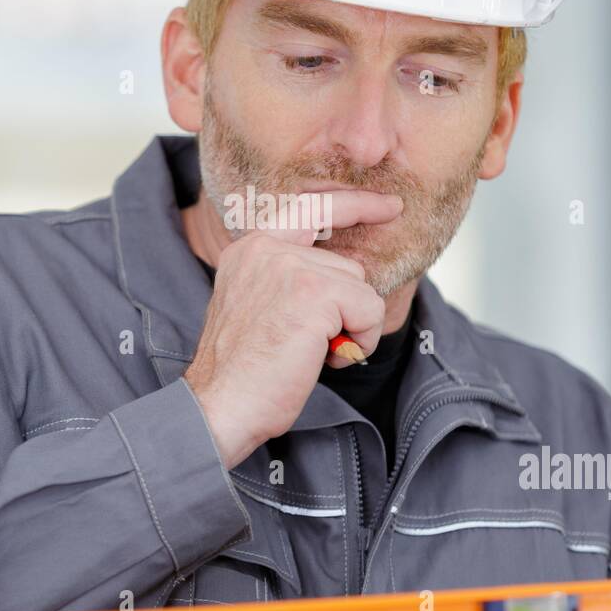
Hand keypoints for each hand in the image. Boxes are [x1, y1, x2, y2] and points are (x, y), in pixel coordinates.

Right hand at [184, 189, 401, 468]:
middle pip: (346, 267)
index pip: (312, 209)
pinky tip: (326, 357)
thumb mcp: (257, 305)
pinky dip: (361, 341)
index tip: (390, 204)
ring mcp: (290, 267)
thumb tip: (346, 272)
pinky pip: (370, 310)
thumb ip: (289, 278)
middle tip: (311, 345)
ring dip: (351, 328)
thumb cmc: (241, 371)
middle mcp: (267, 248)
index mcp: (250, 248)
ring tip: (313, 353)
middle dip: (344, 310)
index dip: (356, 205)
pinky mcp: (314, 292)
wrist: (221, 405)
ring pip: (361, 289)